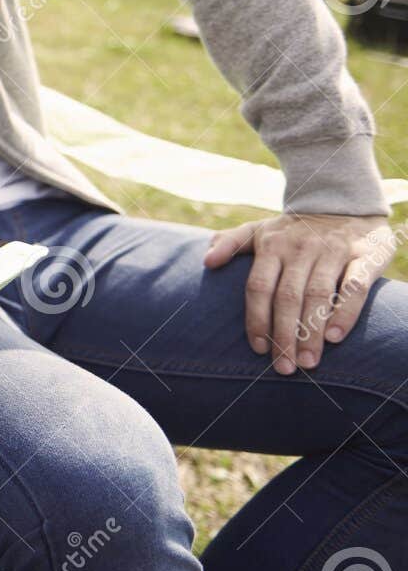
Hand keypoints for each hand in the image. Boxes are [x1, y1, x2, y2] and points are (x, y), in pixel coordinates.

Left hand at [204, 212, 393, 372]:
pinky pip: (354, 286)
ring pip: (319, 296)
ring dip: (312, 332)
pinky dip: (345, 311)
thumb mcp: (259, 230)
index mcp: (272, 246)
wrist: (344, 202)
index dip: (256, 319)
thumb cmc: (293, 229)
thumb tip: (206, 261)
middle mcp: (301, 248)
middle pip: (287, 297)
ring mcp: (332, 251)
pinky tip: (335, 337)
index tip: (257, 348)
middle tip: (284, 368)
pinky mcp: (364, 254)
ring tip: (307, 362)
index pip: (258, 286)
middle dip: (284, 335)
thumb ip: (230, 243)